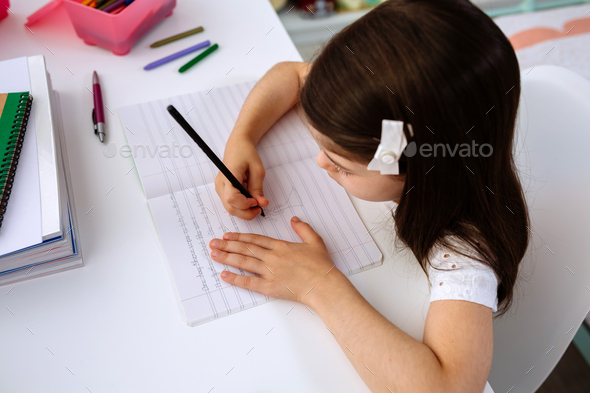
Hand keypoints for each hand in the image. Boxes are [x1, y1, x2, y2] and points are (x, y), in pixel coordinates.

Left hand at [208, 216, 346, 307]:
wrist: (324, 285)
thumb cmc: (321, 266)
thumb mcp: (315, 241)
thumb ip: (303, 229)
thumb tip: (294, 219)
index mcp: (281, 246)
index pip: (256, 240)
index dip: (240, 237)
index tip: (228, 235)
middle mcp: (272, 257)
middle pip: (246, 249)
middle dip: (227, 245)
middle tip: (213, 243)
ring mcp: (270, 272)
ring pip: (244, 262)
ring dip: (227, 257)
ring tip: (214, 254)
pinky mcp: (270, 287)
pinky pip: (248, 282)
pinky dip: (235, 278)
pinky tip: (224, 275)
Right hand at [214, 134, 269, 219]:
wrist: (237, 146)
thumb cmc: (247, 154)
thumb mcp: (257, 169)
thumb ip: (258, 188)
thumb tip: (262, 203)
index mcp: (228, 176)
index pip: (232, 198)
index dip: (245, 204)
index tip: (257, 202)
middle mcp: (220, 184)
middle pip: (230, 207)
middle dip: (245, 212)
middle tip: (259, 209)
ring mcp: (220, 188)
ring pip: (229, 208)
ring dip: (243, 211)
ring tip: (256, 205)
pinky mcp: (222, 190)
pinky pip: (230, 204)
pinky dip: (240, 207)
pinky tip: (249, 202)